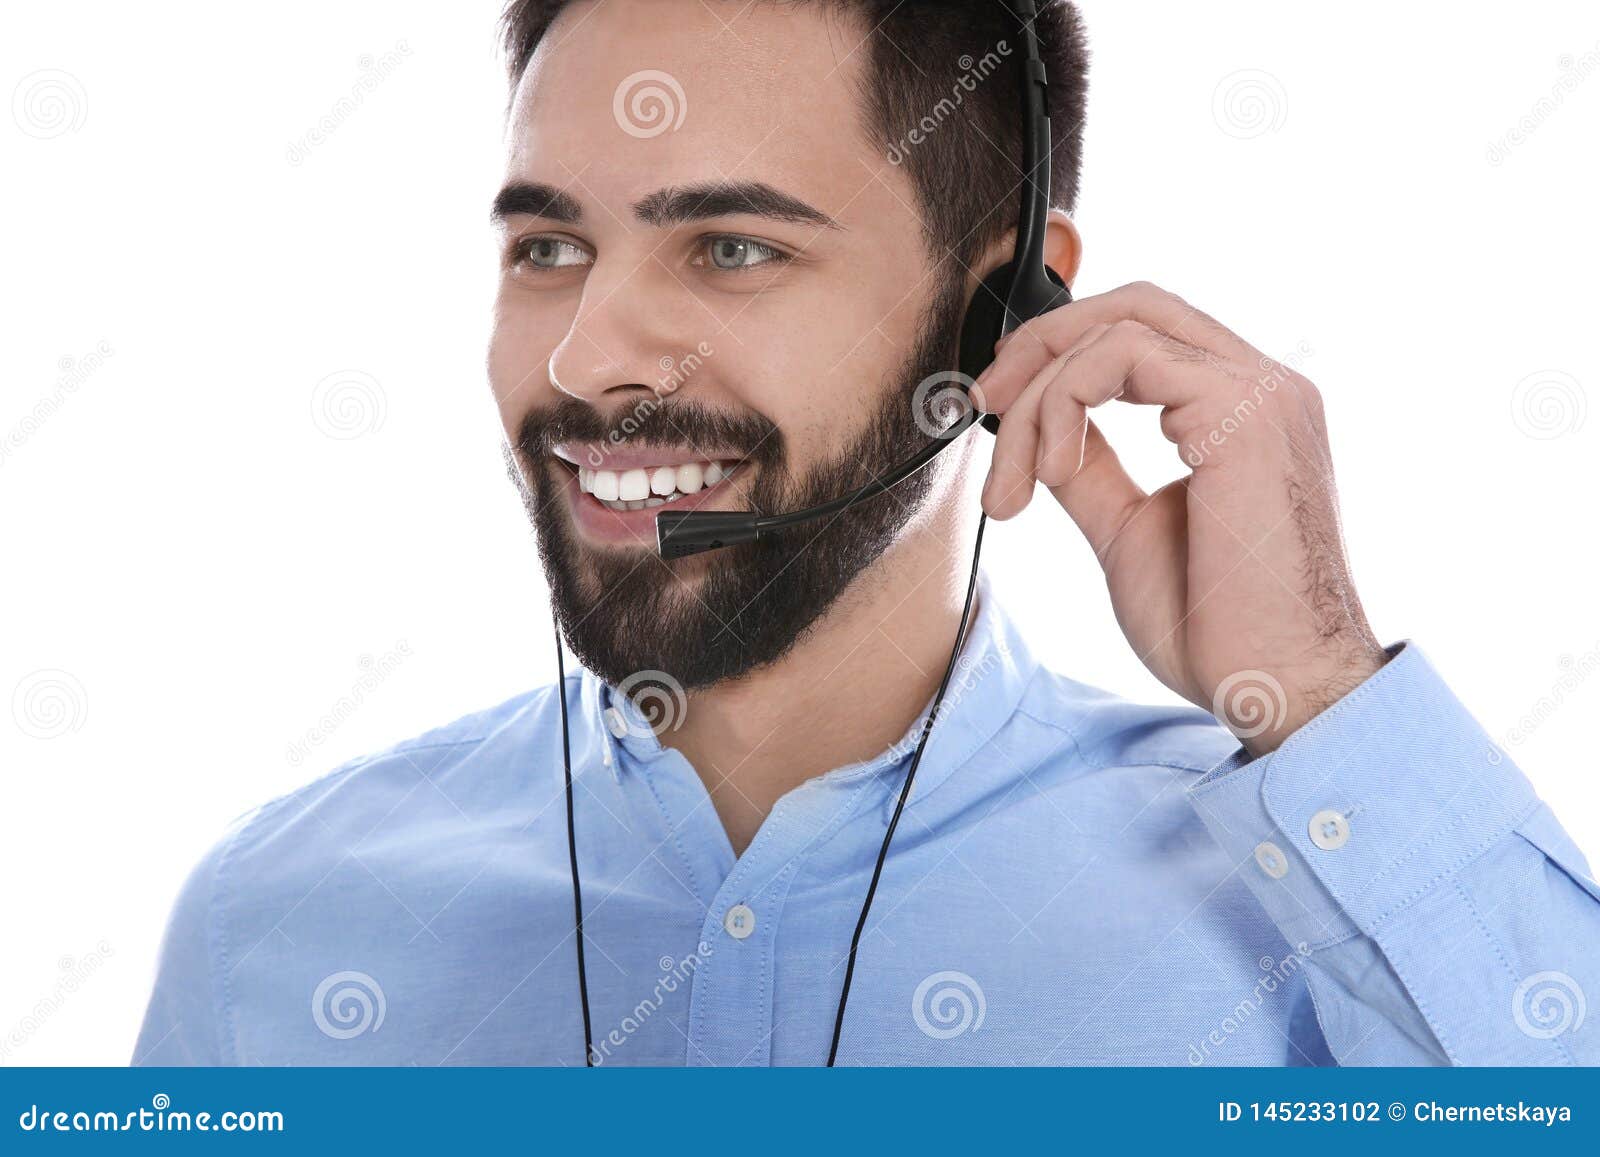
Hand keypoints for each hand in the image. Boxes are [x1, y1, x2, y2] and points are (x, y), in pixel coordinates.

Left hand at [970, 281, 1386, 755]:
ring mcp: (1261, 390)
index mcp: (1243, 410)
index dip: (1061, 354)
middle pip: (1132, 305)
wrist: (1275, 689)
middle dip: (1040, 346)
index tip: (999, 409)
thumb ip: (1093, 471)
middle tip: (983, 403)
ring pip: (1117, 329)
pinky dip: (1062, 405)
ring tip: (1018, 485)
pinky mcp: (1244, 410)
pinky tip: (1053, 472)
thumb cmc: (1216, 629)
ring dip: (1039, 399)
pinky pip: (1121, 357)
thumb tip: (1044, 433)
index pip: (1145, 333)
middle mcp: (1263, 384)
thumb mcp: (1128, 530)